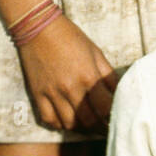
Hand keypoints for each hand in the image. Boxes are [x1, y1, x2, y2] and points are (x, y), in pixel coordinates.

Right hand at [16, 14, 118, 129]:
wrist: (39, 28)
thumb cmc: (71, 37)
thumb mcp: (96, 52)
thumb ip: (108, 75)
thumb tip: (119, 92)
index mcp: (88, 76)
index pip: (105, 108)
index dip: (113, 117)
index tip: (117, 118)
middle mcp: (70, 88)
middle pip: (88, 120)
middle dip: (99, 127)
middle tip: (105, 128)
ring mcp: (52, 93)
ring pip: (69, 124)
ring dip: (82, 128)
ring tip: (89, 125)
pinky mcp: (37, 95)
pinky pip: (49, 119)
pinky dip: (60, 124)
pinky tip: (68, 121)